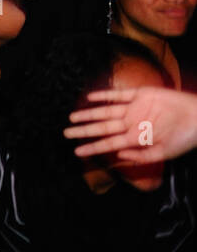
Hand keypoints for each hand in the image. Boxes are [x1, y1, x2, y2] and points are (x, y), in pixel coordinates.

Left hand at [64, 87, 196, 163]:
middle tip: (65, 133)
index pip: (109, 143)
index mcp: (136, 138)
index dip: (92, 147)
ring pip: (105, 112)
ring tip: (72, 118)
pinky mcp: (141, 95)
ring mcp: (135, 109)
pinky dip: (105, 95)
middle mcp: (131, 123)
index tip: (76, 151)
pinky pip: (119, 95)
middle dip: (84, 131)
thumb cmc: (185, 138)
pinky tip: (91, 98)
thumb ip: (141, 156)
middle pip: (102, 127)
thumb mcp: (164, 154)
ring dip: (89, 114)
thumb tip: (118, 154)